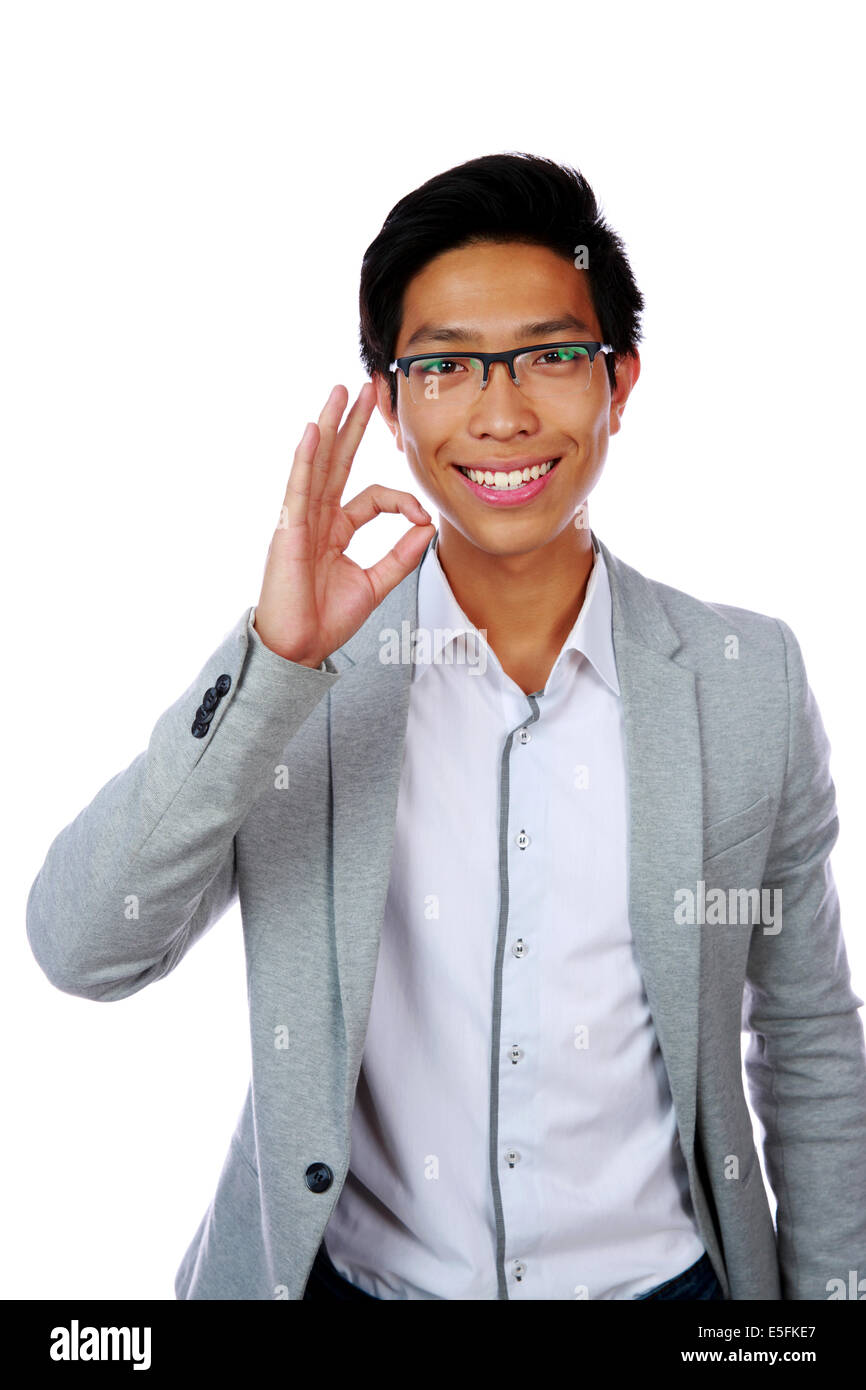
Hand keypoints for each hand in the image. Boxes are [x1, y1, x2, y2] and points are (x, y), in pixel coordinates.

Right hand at [253, 382, 434, 666]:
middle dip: (352, 424)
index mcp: (336, 530)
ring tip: (339, 392)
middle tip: (365, 388)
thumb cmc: (325, 620)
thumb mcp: (374, 585)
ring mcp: (300, 520)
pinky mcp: (287, 530)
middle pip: (338, 461)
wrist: (298, 649)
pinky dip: (306, 458)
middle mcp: (317, 518)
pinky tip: (314, 430)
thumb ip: (400, 557)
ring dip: (329, 425)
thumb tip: (427, 529)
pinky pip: (298, 487)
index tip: (423, 516)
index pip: (372, 497)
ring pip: (317, 463)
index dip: (402, 501)